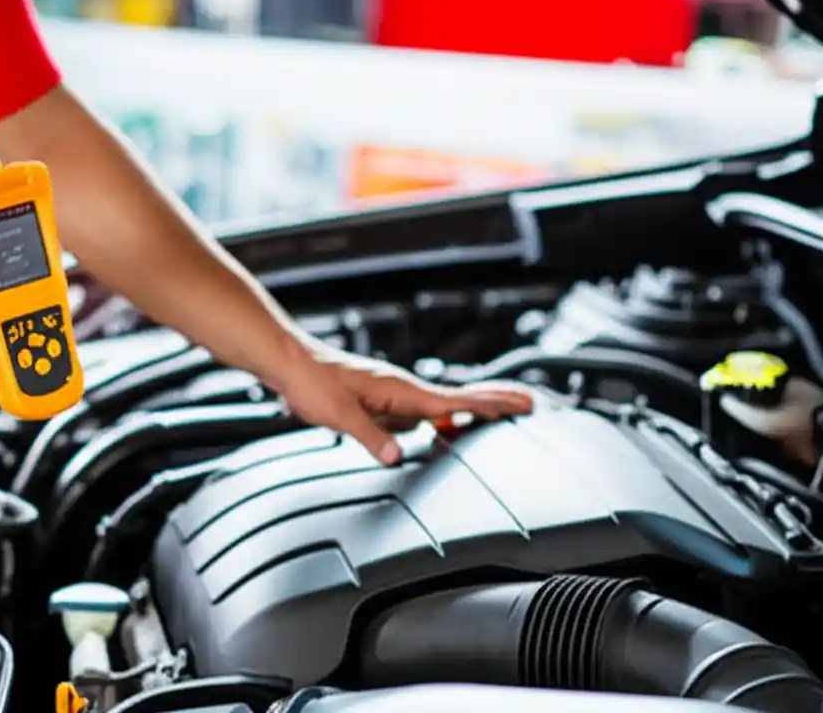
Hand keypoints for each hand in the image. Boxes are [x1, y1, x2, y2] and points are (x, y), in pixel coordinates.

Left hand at [271, 342, 533, 465]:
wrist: (292, 364)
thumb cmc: (314, 383)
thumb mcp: (340, 415)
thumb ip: (370, 437)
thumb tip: (397, 458)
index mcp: (401, 390)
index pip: (456, 401)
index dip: (490, 405)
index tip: (523, 404)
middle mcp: (404, 391)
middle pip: (459, 400)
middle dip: (494, 402)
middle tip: (530, 404)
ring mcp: (395, 396)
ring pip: (442, 408)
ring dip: (471, 412)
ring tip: (500, 417)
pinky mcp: (382, 402)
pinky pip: (420, 414)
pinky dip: (441, 420)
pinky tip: (444, 430)